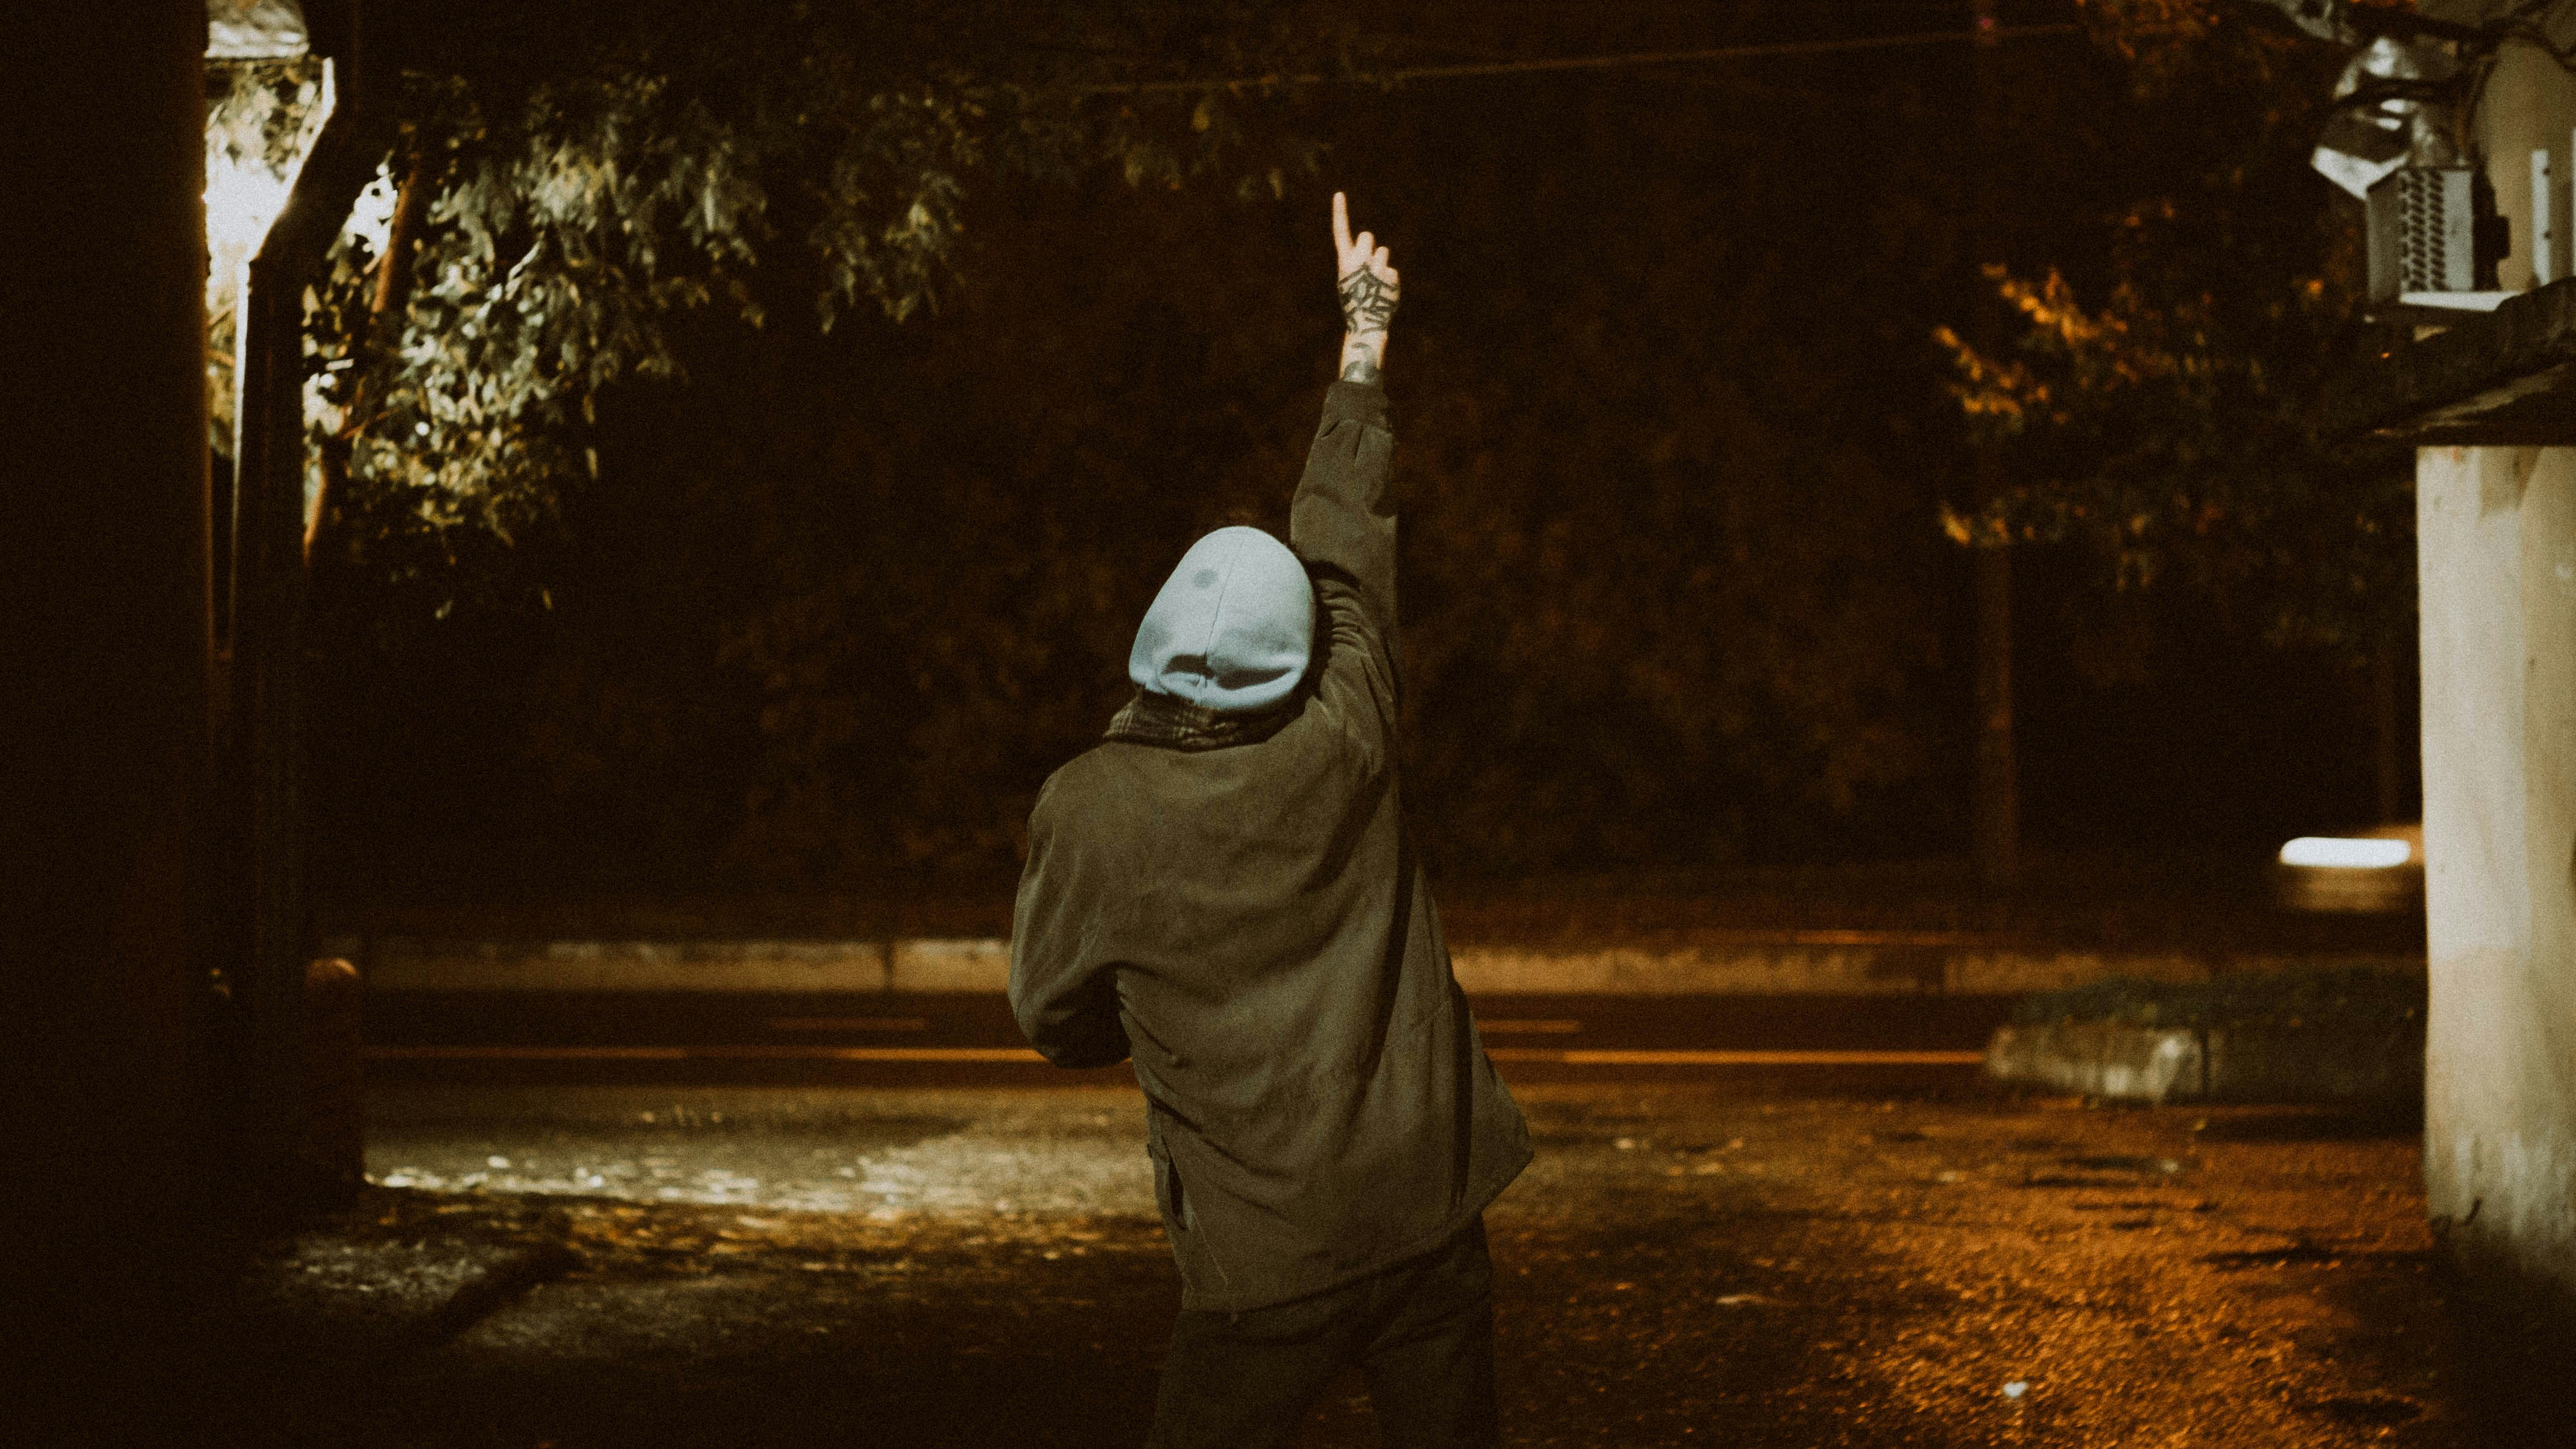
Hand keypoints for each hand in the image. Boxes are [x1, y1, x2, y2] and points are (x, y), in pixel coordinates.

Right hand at [1332, 191, 1397, 382]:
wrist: (1366, 324)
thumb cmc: (1354, 302)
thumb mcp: (1349, 282)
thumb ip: (1356, 264)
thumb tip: (1372, 251)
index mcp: (1344, 263)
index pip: (1341, 232)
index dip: (1340, 213)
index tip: (1339, 195)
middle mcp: (1360, 262)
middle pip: (1367, 236)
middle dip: (1368, 245)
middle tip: (1367, 263)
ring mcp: (1377, 268)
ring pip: (1383, 251)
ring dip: (1380, 262)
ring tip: (1375, 282)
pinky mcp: (1392, 276)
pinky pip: (1392, 270)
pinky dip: (1389, 280)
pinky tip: (1383, 292)